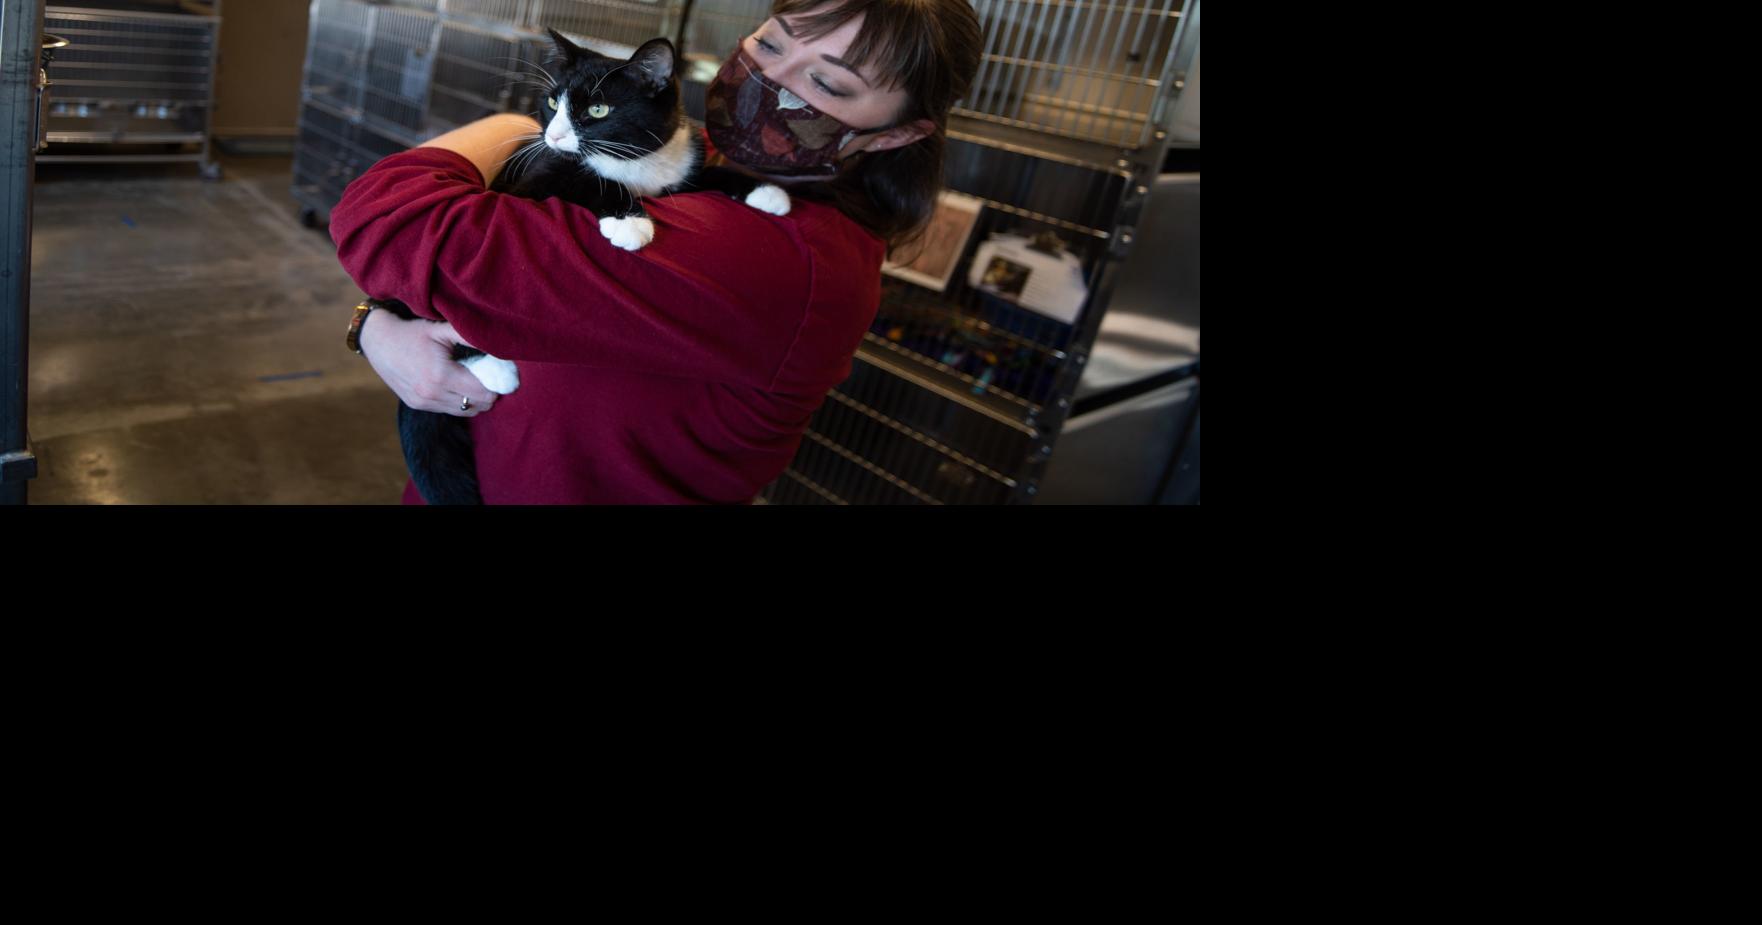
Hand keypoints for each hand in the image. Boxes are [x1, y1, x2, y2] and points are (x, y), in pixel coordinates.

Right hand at [358, 309, 498, 416]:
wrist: (378, 342)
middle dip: (490, 393)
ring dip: (476, 400)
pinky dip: (460, 402)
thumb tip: (499, 343)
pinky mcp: (418, 405)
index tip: (502, 372)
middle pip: (478, 405)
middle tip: (491, 377)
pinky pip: (450, 410)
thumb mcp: (441, 330)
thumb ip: (470, 337)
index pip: (484, 392)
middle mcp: (432, 394)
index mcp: (441, 375)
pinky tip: (459, 386)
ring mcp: (424, 402)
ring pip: (465, 411)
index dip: (497, 384)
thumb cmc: (413, 333)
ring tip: (477, 381)